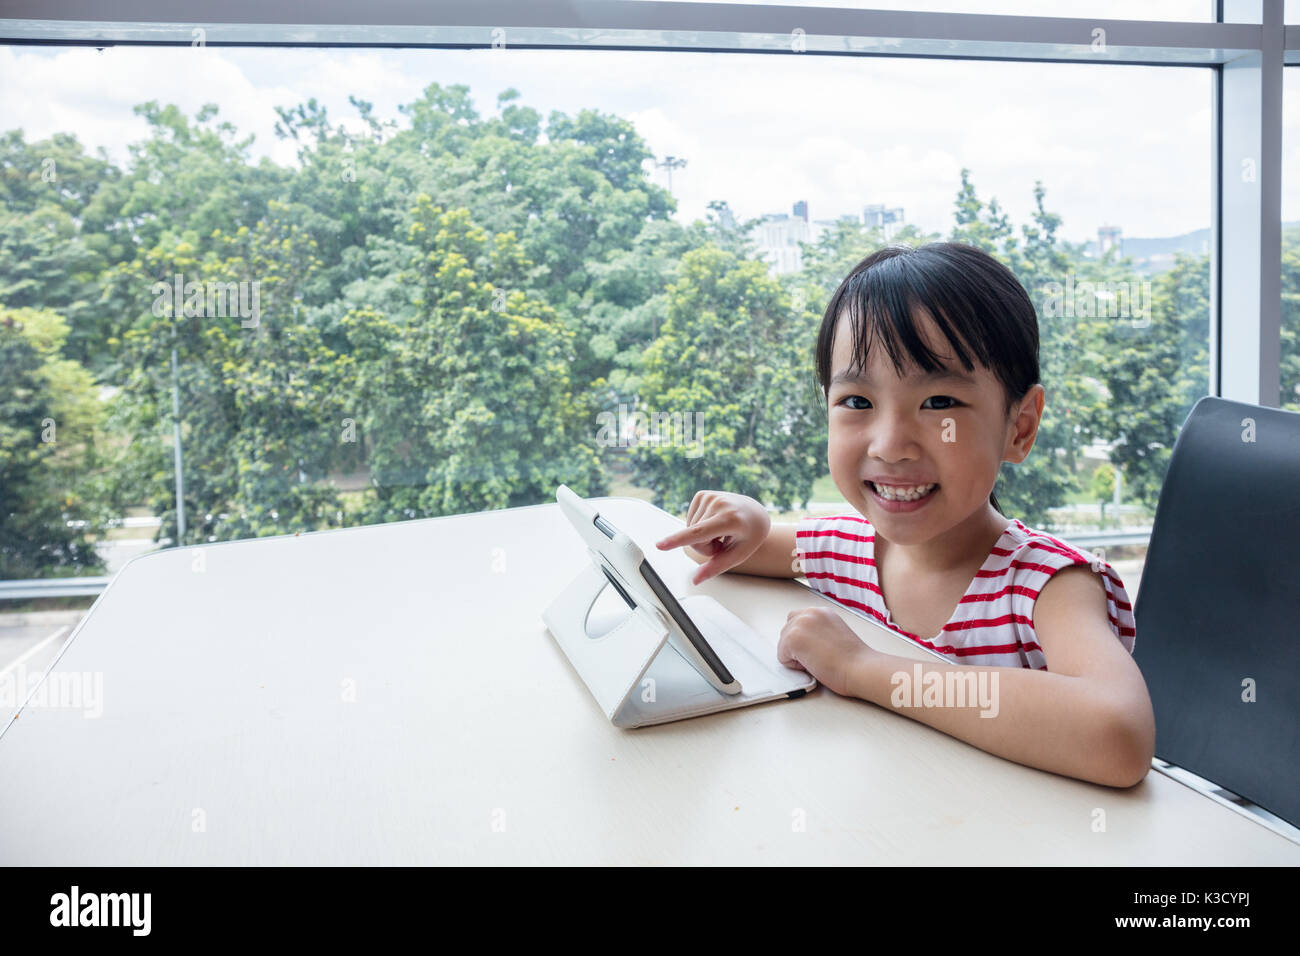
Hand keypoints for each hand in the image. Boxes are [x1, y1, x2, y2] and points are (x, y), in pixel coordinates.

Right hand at [654, 490, 770, 584]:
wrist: (754, 511)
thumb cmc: (749, 534)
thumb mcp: (739, 554)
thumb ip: (717, 567)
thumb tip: (696, 580)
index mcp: (731, 519)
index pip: (700, 533)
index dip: (678, 540)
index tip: (660, 545)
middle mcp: (719, 503)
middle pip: (694, 540)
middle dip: (705, 548)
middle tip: (723, 543)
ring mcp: (709, 496)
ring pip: (690, 531)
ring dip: (703, 537)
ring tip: (720, 532)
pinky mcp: (701, 494)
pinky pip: (690, 521)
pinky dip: (699, 527)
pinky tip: (713, 523)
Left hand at [777, 607, 876, 697]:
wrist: (861, 668)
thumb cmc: (854, 659)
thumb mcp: (835, 633)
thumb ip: (818, 630)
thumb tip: (804, 640)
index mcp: (822, 612)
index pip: (797, 620)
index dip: (804, 639)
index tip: (819, 648)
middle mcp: (810, 612)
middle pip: (787, 631)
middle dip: (797, 647)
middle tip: (820, 656)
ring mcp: (800, 624)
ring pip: (783, 644)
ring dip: (796, 656)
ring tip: (819, 659)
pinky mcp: (793, 638)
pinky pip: (782, 656)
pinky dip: (794, 665)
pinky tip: (814, 664)